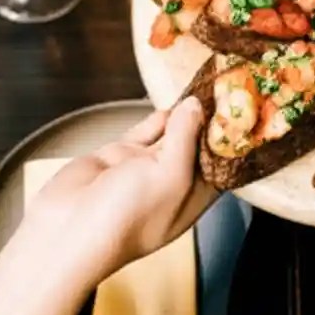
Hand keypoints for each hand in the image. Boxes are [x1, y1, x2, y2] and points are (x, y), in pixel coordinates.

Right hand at [23, 97, 217, 278]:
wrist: (67, 228)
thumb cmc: (127, 214)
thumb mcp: (169, 176)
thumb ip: (185, 138)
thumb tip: (195, 106)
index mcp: (192, 198)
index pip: (220, 166)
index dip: (231, 141)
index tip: (246, 110)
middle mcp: (172, 183)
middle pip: (197, 148)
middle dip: (210, 122)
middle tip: (229, 87)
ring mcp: (144, 169)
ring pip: (171, 135)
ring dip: (184, 115)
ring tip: (205, 86)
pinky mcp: (119, 155)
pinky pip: (144, 132)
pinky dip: (158, 117)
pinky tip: (172, 101)